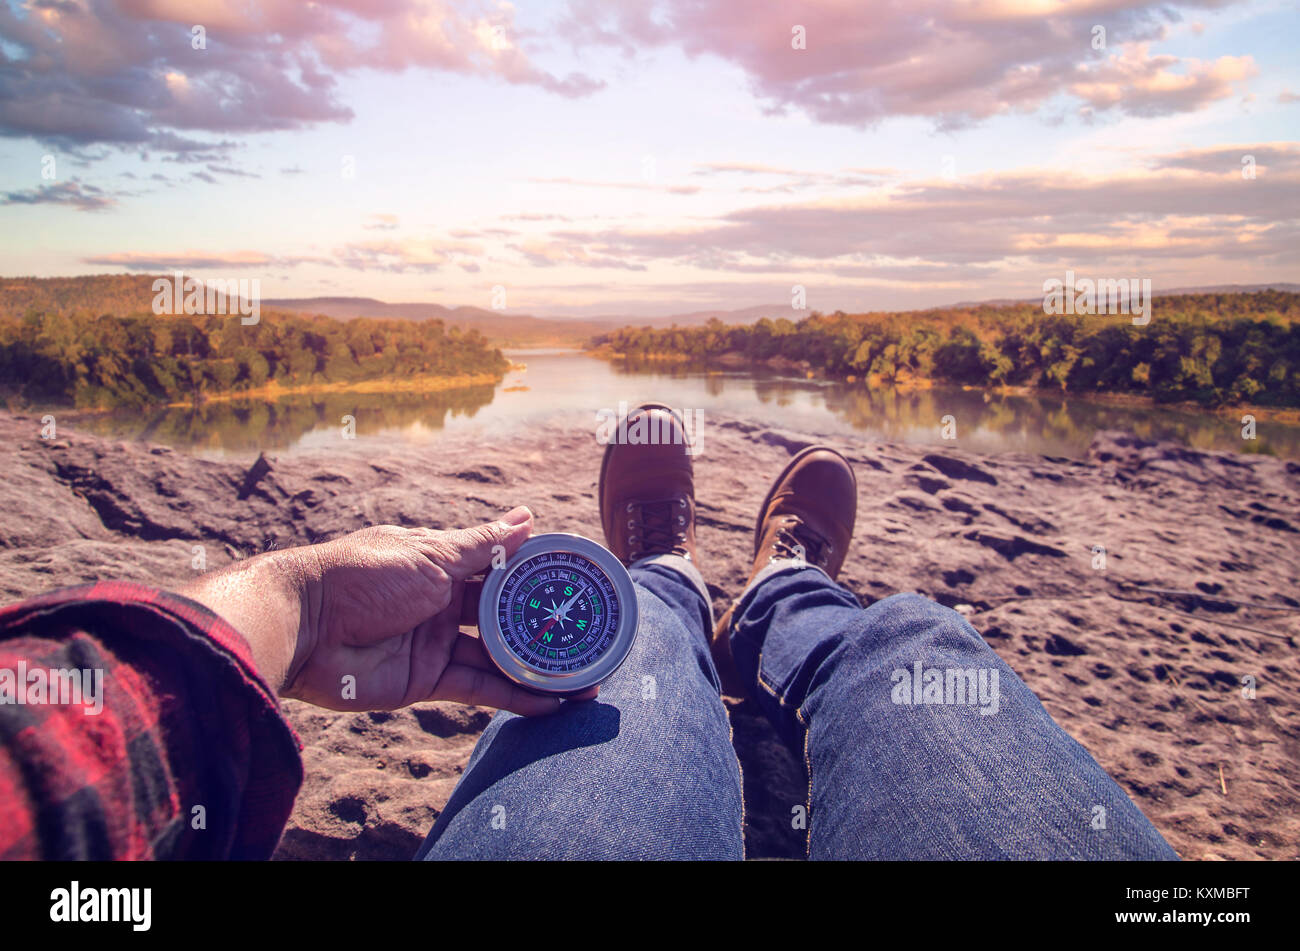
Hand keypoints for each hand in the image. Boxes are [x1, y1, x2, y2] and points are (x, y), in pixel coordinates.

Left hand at [181, 507, 592, 716]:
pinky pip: (479, 688)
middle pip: (505, 616)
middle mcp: (443, 602)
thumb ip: (481, 545)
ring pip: (498, 656)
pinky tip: (552, 702)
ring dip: (539, 667)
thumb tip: (528, 518)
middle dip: (546, 627)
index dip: (538, 577)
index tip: (580, 584)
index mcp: (442, 563)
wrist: (303, 627)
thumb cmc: (361, 576)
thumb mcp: (429, 555)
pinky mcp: (426, 681)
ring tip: (587, 677)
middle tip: (593, 636)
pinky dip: (514, 696)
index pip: (501, 568)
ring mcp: (436, 643)